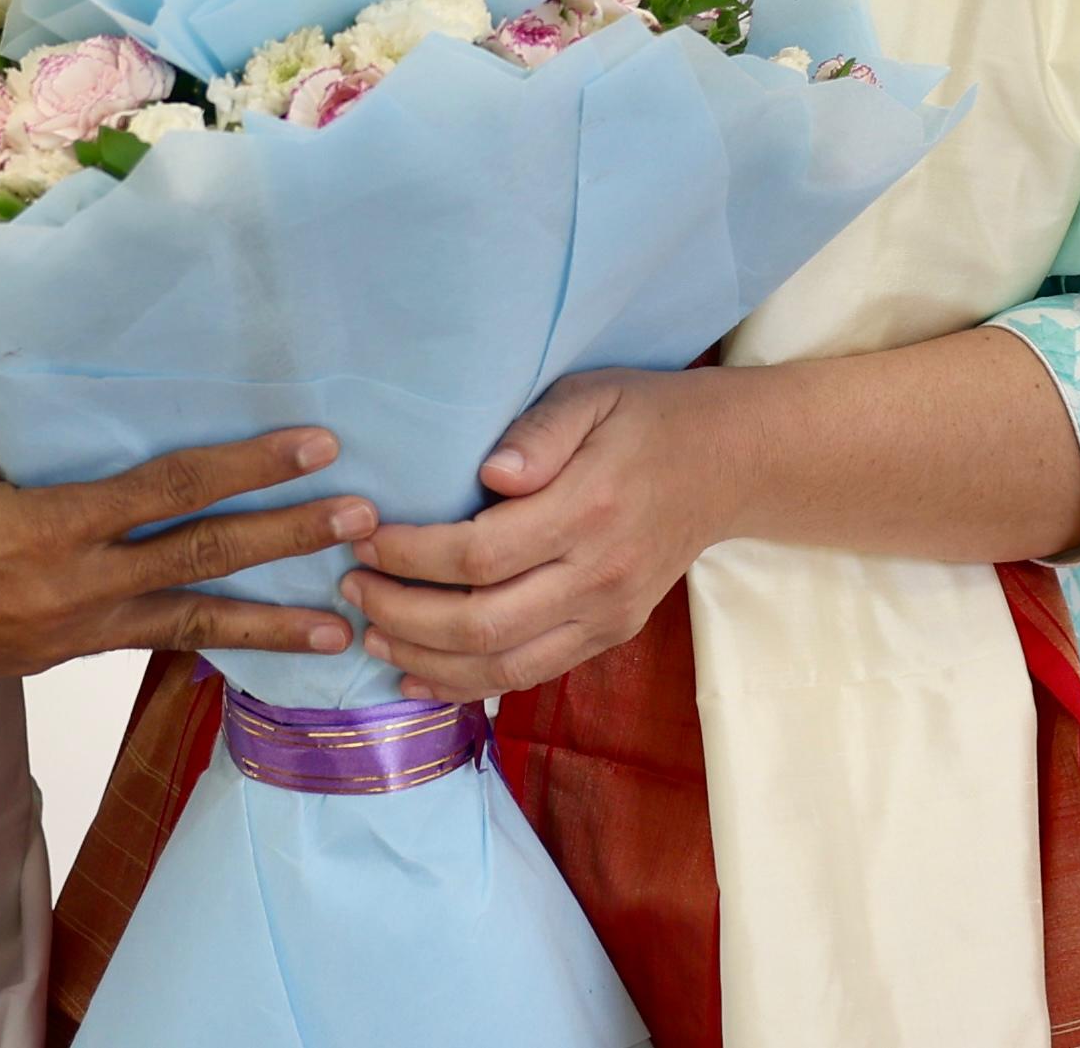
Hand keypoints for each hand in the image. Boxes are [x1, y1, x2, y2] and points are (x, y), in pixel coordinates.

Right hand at [0, 428, 369, 687]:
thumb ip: (42, 447)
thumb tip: (100, 416)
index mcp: (55, 525)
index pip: (175, 488)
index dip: (249, 465)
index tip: (314, 446)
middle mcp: (77, 588)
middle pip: (205, 558)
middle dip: (289, 539)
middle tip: (362, 521)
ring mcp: (72, 633)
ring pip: (192, 623)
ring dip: (273, 622)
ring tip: (343, 628)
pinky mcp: (58, 660)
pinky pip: (148, 642)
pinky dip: (203, 639)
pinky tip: (247, 644)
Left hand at [340, 370, 726, 701]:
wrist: (727, 464)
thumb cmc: (644, 417)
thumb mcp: (591, 394)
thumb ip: (540, 431)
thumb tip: (489, 472)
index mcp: (588, 509)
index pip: (479, 554)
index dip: (412, 556)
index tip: (365, 539)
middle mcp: (599, 576)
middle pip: (484, 622)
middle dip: (404, 613)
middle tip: (352, 587)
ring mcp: (608, 616)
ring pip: (504, 665)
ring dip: (428, 659)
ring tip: (372, 634)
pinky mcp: (610, 636)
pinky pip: (532, 675)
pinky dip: (470, 685)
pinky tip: (421, 675)